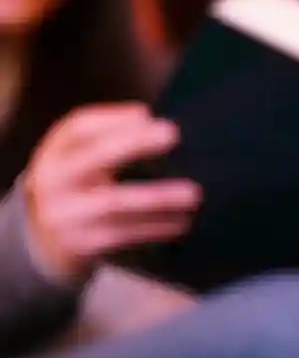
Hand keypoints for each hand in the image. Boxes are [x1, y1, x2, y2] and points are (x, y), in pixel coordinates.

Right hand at [22, 102, 200, 282]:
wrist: (45, 242)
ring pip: (115, 202)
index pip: (78, 128)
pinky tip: (182, 221)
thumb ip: (106, 137)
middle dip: (134, 144)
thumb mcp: (79, 160)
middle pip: (95, 158)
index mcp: (55, 154)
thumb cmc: (79, 187)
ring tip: (193, 193)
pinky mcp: (83, 244)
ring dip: (158, 197)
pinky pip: (125, 234)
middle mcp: (54, 181)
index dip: (113, 119)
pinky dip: (156, 227)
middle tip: (173, 132)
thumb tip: (146, 116)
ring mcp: (66, 214)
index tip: (148, 113)